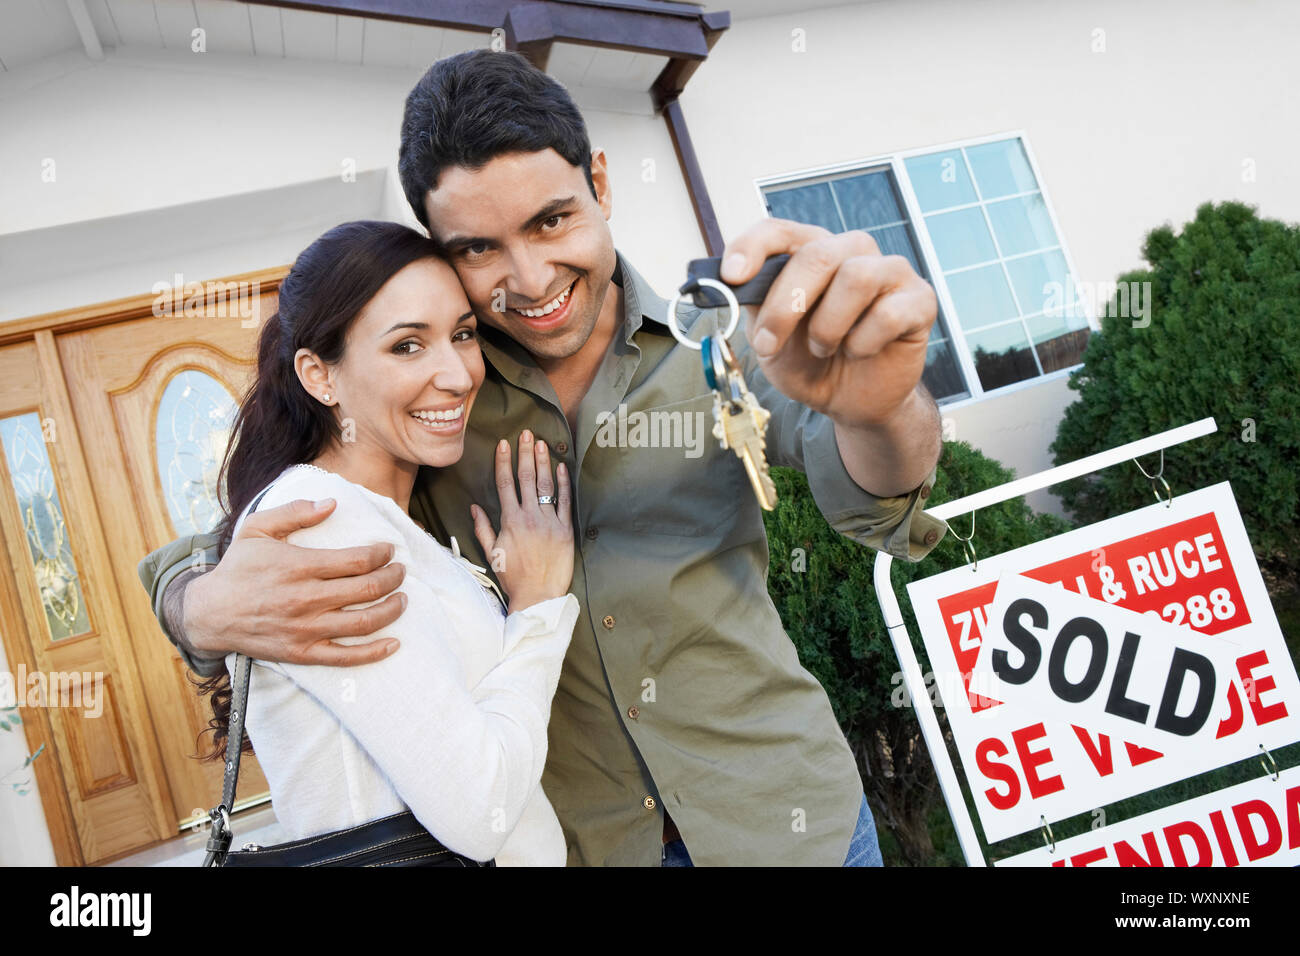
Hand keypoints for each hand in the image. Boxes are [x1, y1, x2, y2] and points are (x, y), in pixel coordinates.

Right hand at [183, 499, 406, 665]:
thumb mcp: (257, 529)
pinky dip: (375, 652)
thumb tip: (332, 503)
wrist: (209, 613)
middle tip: (401, 572)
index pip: (357, 560)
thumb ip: (294, 511)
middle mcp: (306, 598)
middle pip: (368, 589)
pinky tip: (395, 643)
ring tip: (402, 599)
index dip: (382, 554)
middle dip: (394, 578)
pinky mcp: (303, 653)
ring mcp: (306, 629)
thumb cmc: (238, 568)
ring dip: (392, 609)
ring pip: (364, 622)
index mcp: (299, 566)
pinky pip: (346, 656)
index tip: (388, 551)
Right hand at [470, 430, 573, 612]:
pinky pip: (565, 502)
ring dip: (543, 462)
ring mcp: (549, 522)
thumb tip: (474, 506)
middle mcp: (529, 517)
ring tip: (541, 443)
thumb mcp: (491, 552)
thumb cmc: (512, 576)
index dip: (504, 461)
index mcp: (510, 520)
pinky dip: (563, 483)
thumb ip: (482, 527)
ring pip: (545, 485)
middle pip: (526, 478)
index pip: (505, 483)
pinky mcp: (566, 530)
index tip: (503, 444)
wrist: (538, 595)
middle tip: (526, 433)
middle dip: (524, 453)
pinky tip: (562, 467)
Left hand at [720, 219, 937, 427]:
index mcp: (812, 251)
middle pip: (817, 255)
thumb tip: (730, 283)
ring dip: (828, 326)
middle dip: (786, 305)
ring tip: (823, 348)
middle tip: (767, 344)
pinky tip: (859, 352)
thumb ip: (755, 307)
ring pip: (857, 276)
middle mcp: (852, 251)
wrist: (851, 401)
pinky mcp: (920, 300)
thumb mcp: (770, 339)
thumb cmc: (811, 362)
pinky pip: (888, 313)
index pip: (780, 231)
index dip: (753, 247)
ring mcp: (890, 271)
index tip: (732, 276)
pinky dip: (863, 342)